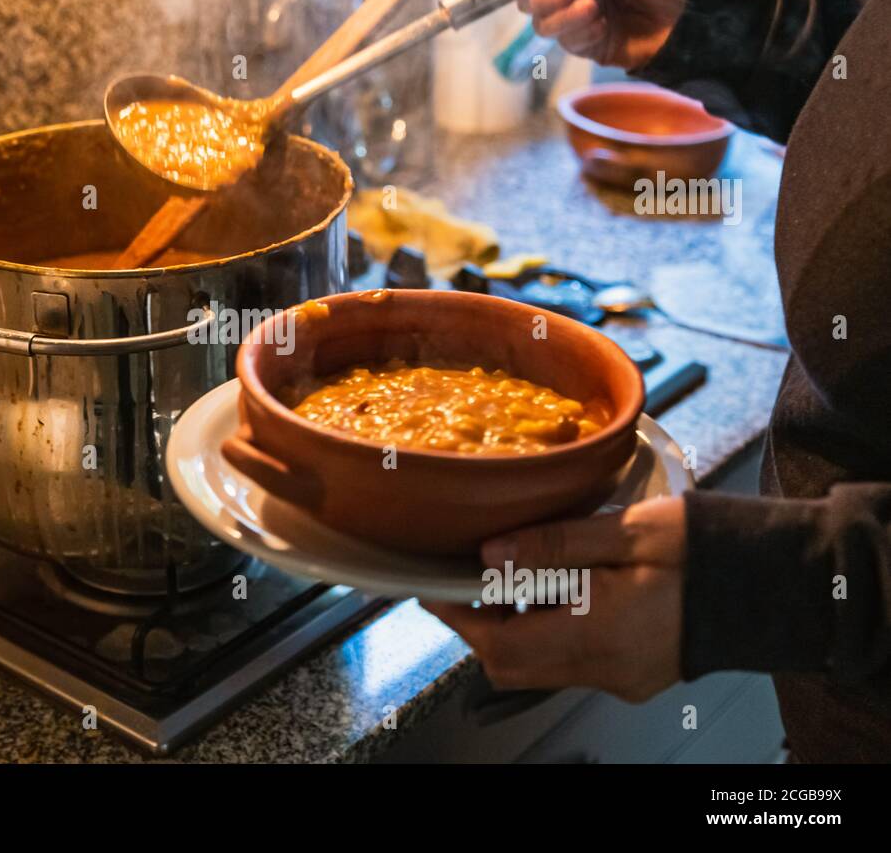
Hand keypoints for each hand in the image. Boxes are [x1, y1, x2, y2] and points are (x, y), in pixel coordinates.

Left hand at [423, 496, 687, 702]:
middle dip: (479, 623)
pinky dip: (547, 631)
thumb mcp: (627, 532)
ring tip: (517, 573)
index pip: (501, 645)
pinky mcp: (634, 674)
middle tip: (469, 576)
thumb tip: (490, 553)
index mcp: (601, 636)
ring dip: (512, 627)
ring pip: (538, 666)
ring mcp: (622, 677)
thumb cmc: (707, 550)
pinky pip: (570, 662)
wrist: (775, 580)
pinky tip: (557, 590)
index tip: (434, 585)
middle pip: (512, 665)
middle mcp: (606, 669)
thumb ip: (554, 544)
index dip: (458, 616)